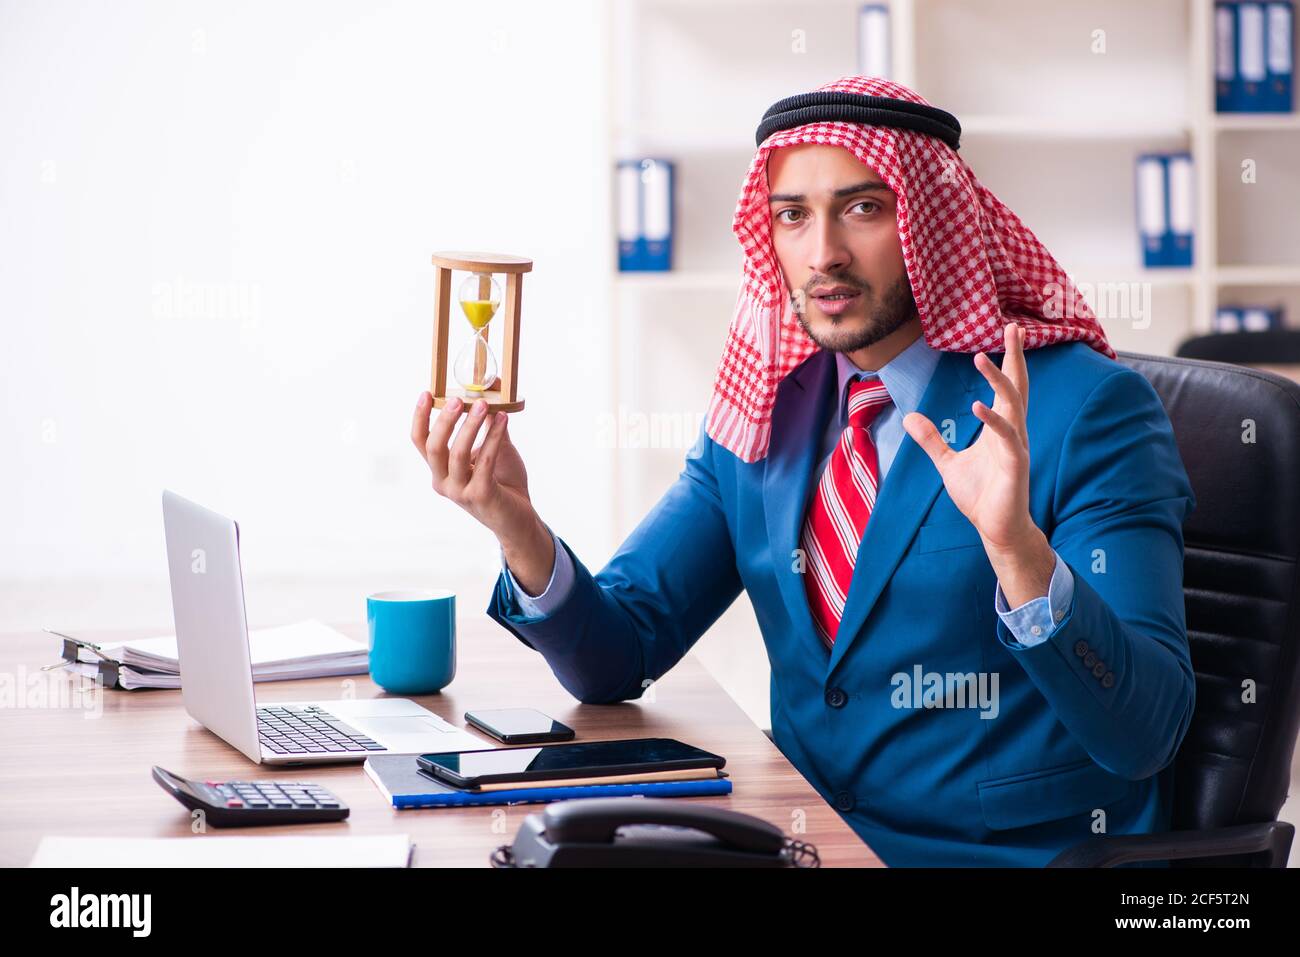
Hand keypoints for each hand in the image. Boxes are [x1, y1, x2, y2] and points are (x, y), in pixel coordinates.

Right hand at [410, 390, 536, 542]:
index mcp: (440, 470)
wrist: (518, 518)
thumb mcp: (492, 448)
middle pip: (434, 447)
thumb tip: (490, 390)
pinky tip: (504, 420)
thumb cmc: (503, 482)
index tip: (427, 393)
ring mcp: (460, 492)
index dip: (420, 418)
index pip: (420, 442)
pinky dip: (493, 438)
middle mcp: (444, 482)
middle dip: (444, 421)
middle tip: (458, 399)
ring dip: (470, 426)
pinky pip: (484, 462)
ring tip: (484, 405)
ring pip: (457, 454)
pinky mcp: (481, 496)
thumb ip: (488, 423)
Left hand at [902, 323, 1053, 602]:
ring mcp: (1016, 447)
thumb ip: (932, 440)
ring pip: (1013, 405)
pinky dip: (993, 419)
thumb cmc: (980, 496)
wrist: (996, 529)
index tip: (1008, 330)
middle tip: (1013, 327)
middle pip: (1017, 387)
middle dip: (1016, 357)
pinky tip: (978, 405)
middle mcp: (1013, 432)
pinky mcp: (1015, 466)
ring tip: (981, 357)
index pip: (1007, 387)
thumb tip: (910, 416)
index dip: (1008, 360)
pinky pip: (1007, 437)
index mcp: (1001, 429)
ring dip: (998, 380)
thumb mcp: (948, 463)